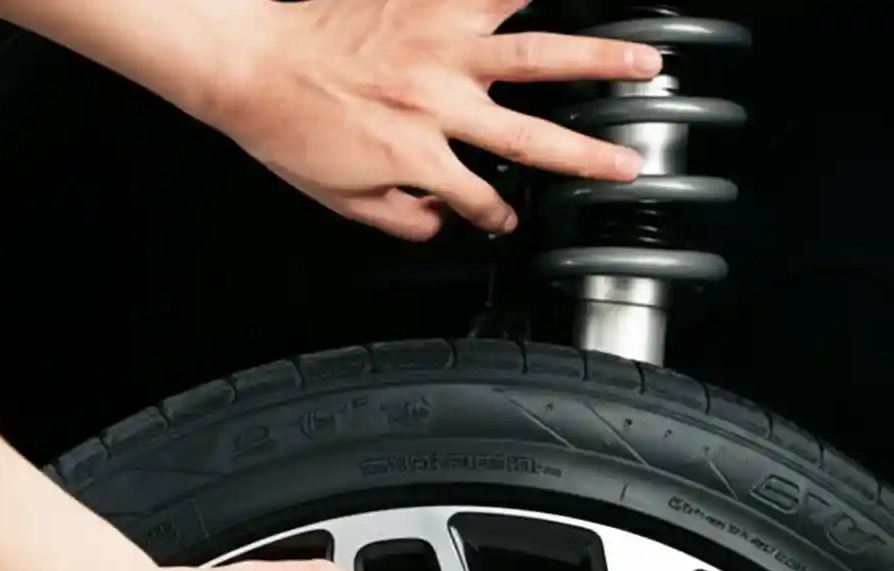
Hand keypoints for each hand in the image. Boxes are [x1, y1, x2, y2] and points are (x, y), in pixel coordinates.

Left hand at [201, 0, 662, 240]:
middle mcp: (441, 103)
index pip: (479, 199)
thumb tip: (439, 226)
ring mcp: (440, 46)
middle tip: (633, 158)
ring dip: (599, 56)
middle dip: (591, 153)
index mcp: (419, 156)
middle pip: (537, 135)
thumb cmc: (284, 127)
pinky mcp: (426, 2)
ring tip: (645, 57)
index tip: (505, 219)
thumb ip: (398, 217)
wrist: (248, 65)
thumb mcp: (337, 197)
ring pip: (539, 52)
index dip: (496, 216)